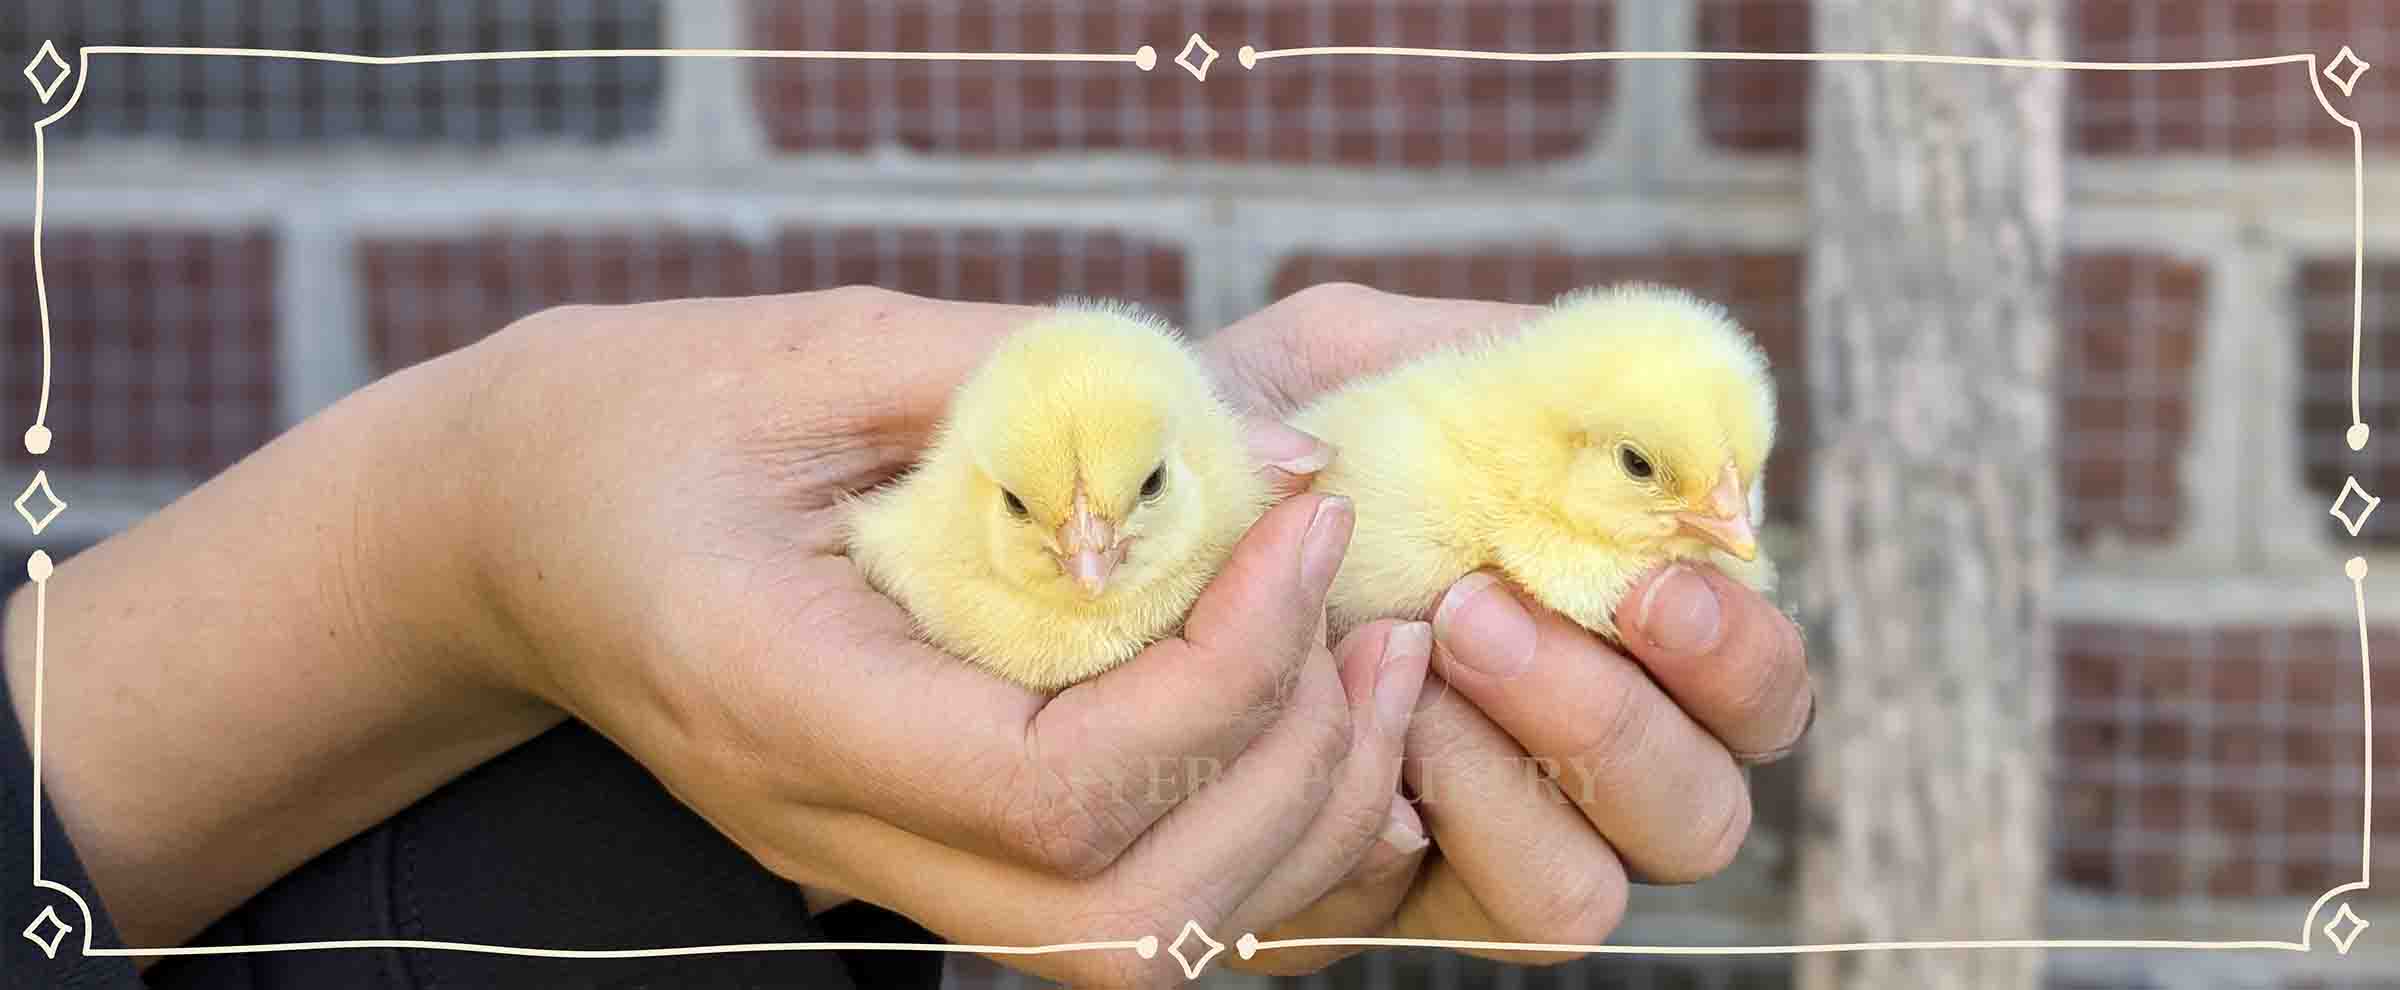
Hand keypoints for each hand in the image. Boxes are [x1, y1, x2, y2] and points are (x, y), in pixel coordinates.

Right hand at [455, 288, 1430, 986]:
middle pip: (1116, 917)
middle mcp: (833, 828)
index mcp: (785, 699)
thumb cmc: (648, 414)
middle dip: (1290, 771)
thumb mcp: (824, 350)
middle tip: (1367, 613)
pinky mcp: (922, 853)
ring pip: (1129, 950)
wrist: (513, 525)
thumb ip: (1049, 386)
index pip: (1053, 784)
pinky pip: (1117, 913)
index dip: (1222, 672)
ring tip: (1369, 662)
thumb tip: (1273, 454)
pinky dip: (1250, 844)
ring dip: (1293, 827)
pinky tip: (1307, 721)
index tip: (1299, 526)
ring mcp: (876, 865)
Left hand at [1201, 284, 1816, 969]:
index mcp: (1614, 631)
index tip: (1651, 581)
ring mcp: (1475, 843)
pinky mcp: (1369, 903)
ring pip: (1580, 898)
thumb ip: (1488, 362)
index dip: (1736, 655)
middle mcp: (1571, 760)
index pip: (1755, 693)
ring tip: (1400, 662)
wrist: (1080, 528)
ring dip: (1504, 784)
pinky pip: (1426, 918)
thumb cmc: (1247, 442)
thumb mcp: (1354, 364)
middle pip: (1700, 819)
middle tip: (1474, 613)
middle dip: (1607, 722)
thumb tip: (1615, 387)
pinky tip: (1339, 734)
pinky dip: (1395, 837)